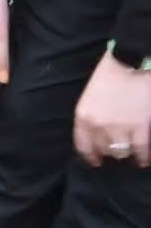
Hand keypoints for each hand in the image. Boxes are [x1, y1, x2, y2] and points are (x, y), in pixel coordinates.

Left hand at [74, 51, 150, 166]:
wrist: (130, 65)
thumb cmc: (108, 76)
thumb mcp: (89, 97)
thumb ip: (91, 116)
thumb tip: (98, 135)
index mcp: (83, 117)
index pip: (83, 145)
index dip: (90, 156)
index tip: (95, 161)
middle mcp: (99, 126)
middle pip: (104, 150)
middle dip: (110, 150)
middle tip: (117, 148)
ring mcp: (120, 128)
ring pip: (121, 153)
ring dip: (126, 152)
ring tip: (130, 150)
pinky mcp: (140, 128)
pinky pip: (141, 151)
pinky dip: (143, 157)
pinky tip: (144, 159)